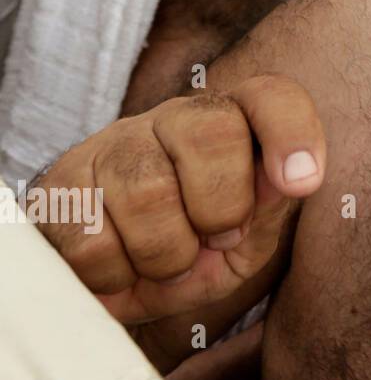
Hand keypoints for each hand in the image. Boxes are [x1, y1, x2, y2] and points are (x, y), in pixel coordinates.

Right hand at [35, 76, 325, 324]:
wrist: (120, 282)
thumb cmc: (200, 250)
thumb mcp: (250, 240)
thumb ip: (269, 208)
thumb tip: (288, 178)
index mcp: (234, 121)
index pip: (270, 98)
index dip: (292, 132)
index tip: (303, 183)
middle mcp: (173, 118)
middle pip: (209, 132)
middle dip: (222, 207)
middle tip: (217, 238)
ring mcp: (111, 144)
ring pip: (146, 191)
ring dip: (166, 254)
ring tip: (167, 262)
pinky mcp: (58, 185)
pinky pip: (90, 236)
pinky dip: (115, 274)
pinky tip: (122, 267)